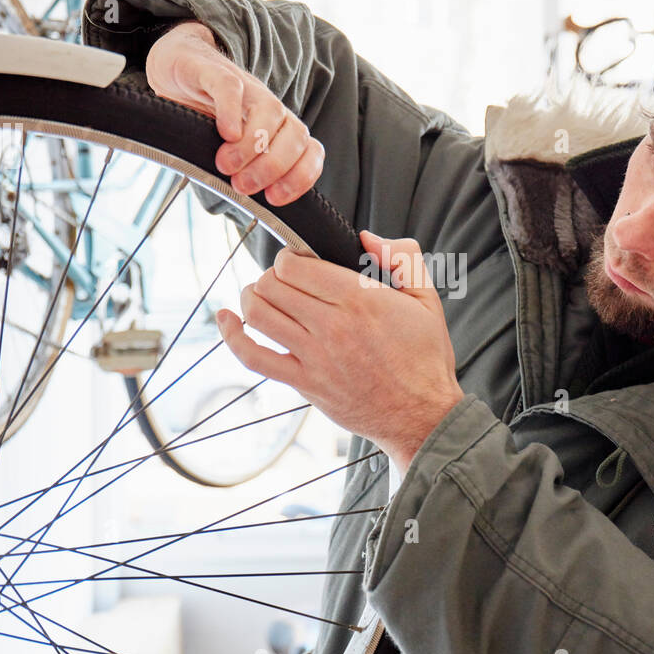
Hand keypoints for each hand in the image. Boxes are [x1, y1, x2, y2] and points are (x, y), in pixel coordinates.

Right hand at [145, 20, 324, 205]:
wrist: (178, 66)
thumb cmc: (206, 115)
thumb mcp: (230, 150)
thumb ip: (245, 172)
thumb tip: (248, 205)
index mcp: (279, 129)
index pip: (310, 152)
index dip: (300, 177)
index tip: (275, 198)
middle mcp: (269, 108)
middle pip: (296, 135)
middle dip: (273, 167)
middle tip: (243, 186)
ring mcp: (246, 88)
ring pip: (271, 111)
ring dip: (253, 145)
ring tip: (226, 166)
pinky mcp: (214, 72)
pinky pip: (231, 88)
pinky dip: (232, 111)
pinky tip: (225, 134)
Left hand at [214, 230, 464, 472]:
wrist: (421, 416)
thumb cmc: (425, 359)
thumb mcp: (427, 299)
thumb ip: (403, 258)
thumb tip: (368, 237)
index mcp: (360, 300)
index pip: (296, 266)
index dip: (289, 258)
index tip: (299, 264)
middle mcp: (332, 326)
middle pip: (272, 285)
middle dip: (271, 276)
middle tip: (282, 281)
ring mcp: (314, 357)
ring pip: (258, 314)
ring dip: (250, 297)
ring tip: (259, 294)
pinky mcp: (304, 383)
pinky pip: (254, 357)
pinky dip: (232, 336)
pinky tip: (226, 319)